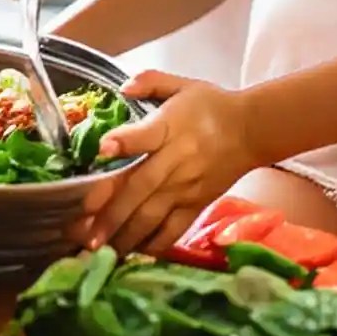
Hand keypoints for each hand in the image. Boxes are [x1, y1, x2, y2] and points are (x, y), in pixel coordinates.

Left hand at [73, 70, 261, 255]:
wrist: (252, 130)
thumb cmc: (210, 107)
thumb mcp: (181, 85)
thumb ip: (150, 82)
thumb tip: (123, 86)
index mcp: (170, 126)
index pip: (146, 135)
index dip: (124, 142)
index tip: (102, 150)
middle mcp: (176, 160)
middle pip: (140, 187)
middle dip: (111, 211)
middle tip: (84, 231)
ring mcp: (187, 186)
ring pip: (152, 214)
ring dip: (124, 233)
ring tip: (100, 249)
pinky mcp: (197, 203)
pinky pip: (174, 228)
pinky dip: (154, 243)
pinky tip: (133, 253)